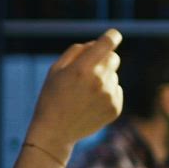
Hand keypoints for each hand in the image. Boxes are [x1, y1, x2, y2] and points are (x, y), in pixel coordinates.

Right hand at [25, 29, 123, 160]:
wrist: (55, 132)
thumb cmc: (52, 96)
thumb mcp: (56, 69)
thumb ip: (77, 51)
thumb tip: (97, 44)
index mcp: (83, 68)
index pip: (107, 43)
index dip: (112, 36)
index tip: (113, 35)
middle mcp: (99, 80)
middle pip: (114, 58)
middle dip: (104, 59)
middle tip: (90, 70)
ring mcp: (109, 96)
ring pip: (114, 76)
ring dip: (104, 79)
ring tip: (85, 94)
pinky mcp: (115, 108)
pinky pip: (116, 91)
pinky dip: (107, 93)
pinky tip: (92, 103)